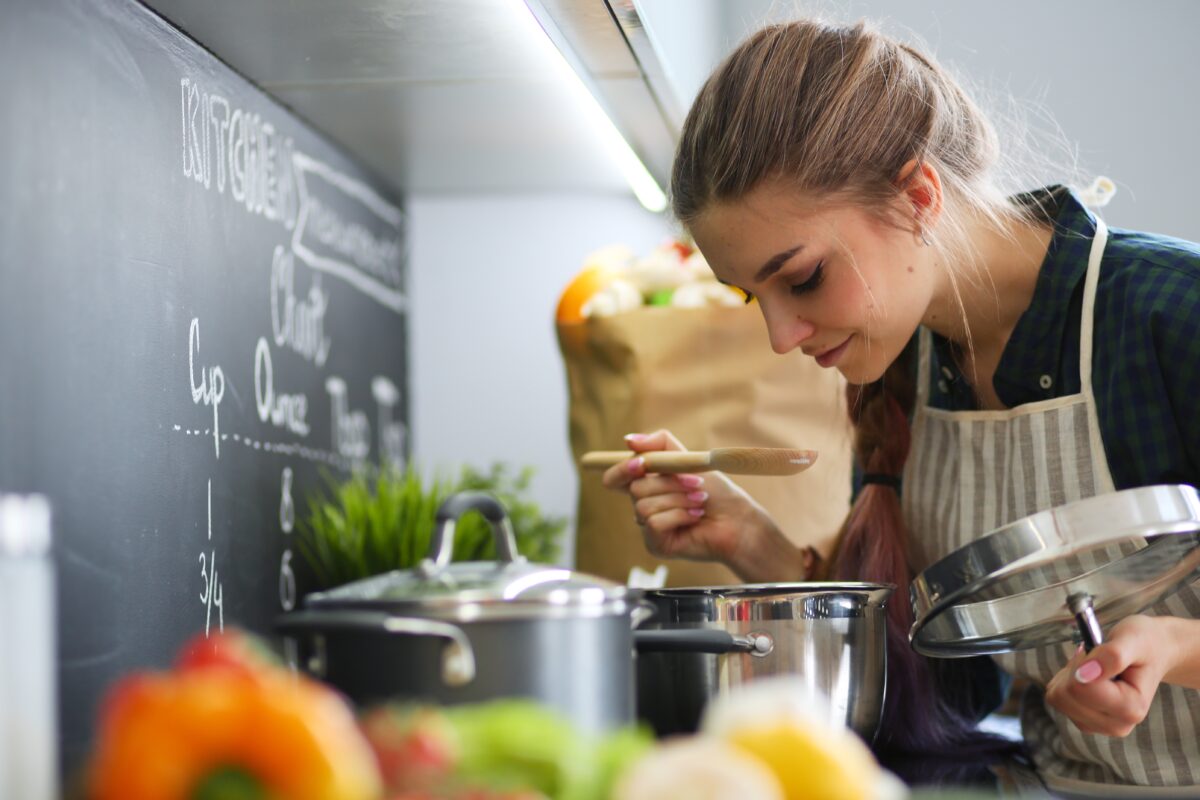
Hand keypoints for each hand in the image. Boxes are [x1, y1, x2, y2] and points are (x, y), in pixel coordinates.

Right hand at [599, 429, 807, 581]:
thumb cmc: (717, 492)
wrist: (738, 520)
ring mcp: (648, 527)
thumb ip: (659, 444)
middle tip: (695, 483)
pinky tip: (695, 517)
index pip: (615, 478)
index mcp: (647, 484)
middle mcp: (643, 505)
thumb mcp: (688, 459)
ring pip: (645, 506)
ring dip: (678, 499)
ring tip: (700, 501)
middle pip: (634, 488)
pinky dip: (679, 516)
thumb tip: (629, 440)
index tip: (641, 464)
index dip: (622, 469)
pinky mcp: (656, 544)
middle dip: (669, 482)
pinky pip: (654, 523)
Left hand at [1044, 615, 1183, 736]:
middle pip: (1065, 695)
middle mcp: (1117, 725)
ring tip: (1095, 668)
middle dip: (1075, 669)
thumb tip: (1083, 675)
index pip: (1081, 688)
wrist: (1153, 652)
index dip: (1083, 662)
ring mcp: (1099, 726)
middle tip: (1097, 658)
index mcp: (1132, 709)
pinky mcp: (1085, 722)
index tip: (1100, 652)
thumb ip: (1112, 656)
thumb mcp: (1133, 640)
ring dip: (1069, 675)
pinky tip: (1088, 677)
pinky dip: (1065, 682)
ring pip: (1057, 698)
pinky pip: (1056, 699)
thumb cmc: (1143, 644)